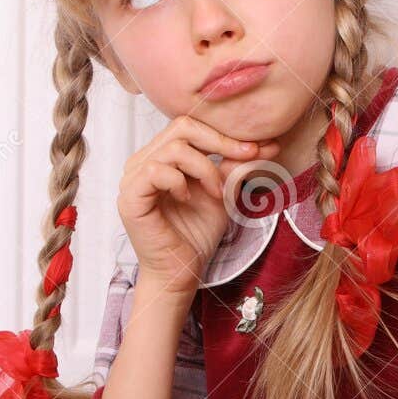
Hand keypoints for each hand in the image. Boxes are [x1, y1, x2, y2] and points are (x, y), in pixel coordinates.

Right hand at [117, 115, 279, 299]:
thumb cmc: (196, 234)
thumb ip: (235, 166)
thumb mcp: (223, 192)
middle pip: (181, 127)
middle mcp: (142, 162)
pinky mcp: (130, 197)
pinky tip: (187, 199)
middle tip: (245, 159)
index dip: (224, 135)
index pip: (190, 127)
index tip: (257, 149)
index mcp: (160, 156)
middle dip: (219, 142)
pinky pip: (156, 171)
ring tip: (216, 193)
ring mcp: (132, 178)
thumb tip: (267, 144)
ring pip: (174, 149)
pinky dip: (179, 182)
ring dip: (205, 169)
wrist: (181, 272)